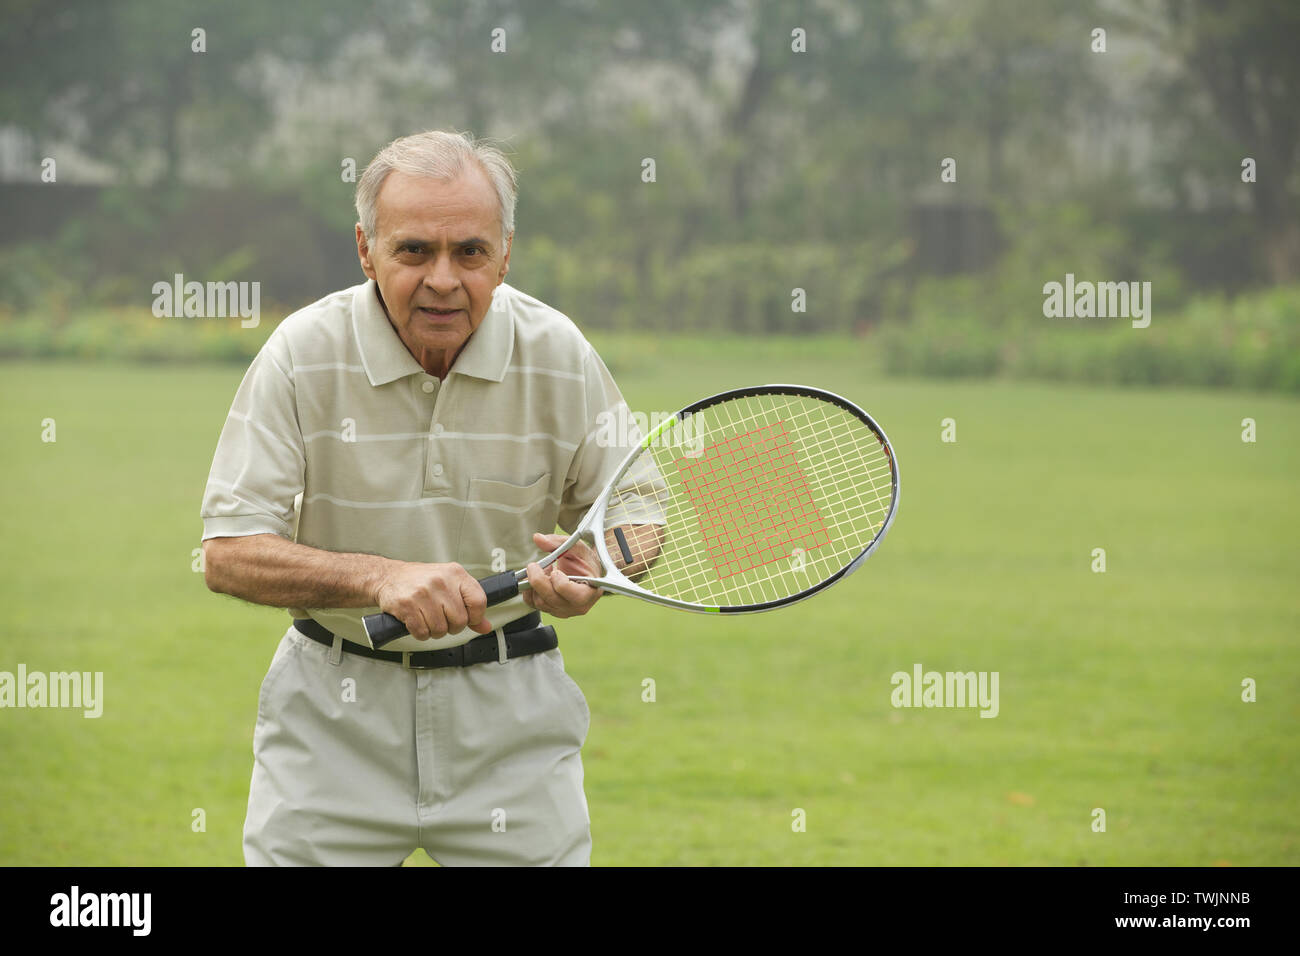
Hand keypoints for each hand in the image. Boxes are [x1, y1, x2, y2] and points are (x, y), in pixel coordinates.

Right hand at [374, 561, 493, 640]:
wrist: (389, 577)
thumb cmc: (421, 581)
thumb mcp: (450, 585)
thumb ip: (469, 604)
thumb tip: (484, 626)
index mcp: (455, 573)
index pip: (479, 601)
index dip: (475, 616)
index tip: (468, 618)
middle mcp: (440, 581)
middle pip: (459, 620)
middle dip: (452, 626)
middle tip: (442, 618)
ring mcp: (423, 593)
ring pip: (440, 629)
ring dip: (434, 631)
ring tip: (428, 618)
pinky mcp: (407, 605)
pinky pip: (422, 632)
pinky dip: (421, 633)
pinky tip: (417, 621)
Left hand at [521, 532, 601, 617]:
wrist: (586, 572)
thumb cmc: (585, 561)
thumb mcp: (576, 548)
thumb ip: (558, 542)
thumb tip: (538, 538)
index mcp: (590, 592)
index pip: (573, 595)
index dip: (559, 581)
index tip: (554, 568)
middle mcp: (577, 606)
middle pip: (550, 598)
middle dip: (538, 580)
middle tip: (534, 565)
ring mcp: (563, 610)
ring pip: (540, 602)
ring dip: (535, 584)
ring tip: (544, 570)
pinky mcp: (551, 610)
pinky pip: (533, 604)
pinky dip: (529, 591)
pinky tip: (538, 579)